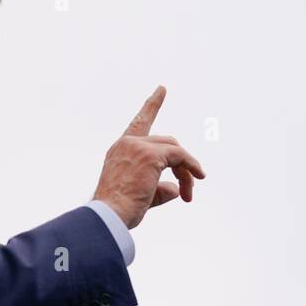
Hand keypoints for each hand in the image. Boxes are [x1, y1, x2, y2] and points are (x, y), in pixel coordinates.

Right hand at [92, 86, 205, 229]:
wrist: (109, 216)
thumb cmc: (119, 211)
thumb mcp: (141, 195)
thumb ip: (159, 188)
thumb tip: (176, 189)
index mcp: (120, 149)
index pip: (139, 122)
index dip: (152, 105)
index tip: (162, 89)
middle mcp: (128, 143)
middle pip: (167, 143)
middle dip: (181, 165)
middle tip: (187, 192)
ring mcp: (139, 146)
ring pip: (176, 150)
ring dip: (187, 172)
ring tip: (189, 195)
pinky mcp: (151, 155)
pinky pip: (181, 157)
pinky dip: (191, 168)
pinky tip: (196, 181)